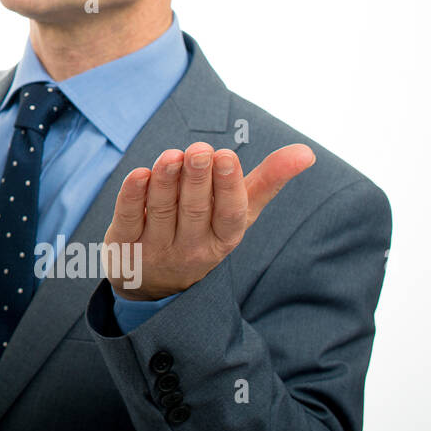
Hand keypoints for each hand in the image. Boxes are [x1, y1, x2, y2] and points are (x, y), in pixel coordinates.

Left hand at [104, 141, 315, 300]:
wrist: (152, 280)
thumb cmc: (204, 232)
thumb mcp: (236, 214)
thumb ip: (266, 182)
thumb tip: (307, 152)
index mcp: (222, 239)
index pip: (229, 215)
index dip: (227, 187)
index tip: (227, 156)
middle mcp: (191, 248)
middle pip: (194, 211)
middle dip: (197, 179)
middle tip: (200, 149)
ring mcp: (155, 248)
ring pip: (161, 211)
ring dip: (165, 181)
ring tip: (172, 155)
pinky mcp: (123, 245)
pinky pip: (128, 218)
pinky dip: (132, 196)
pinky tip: (139, 173)